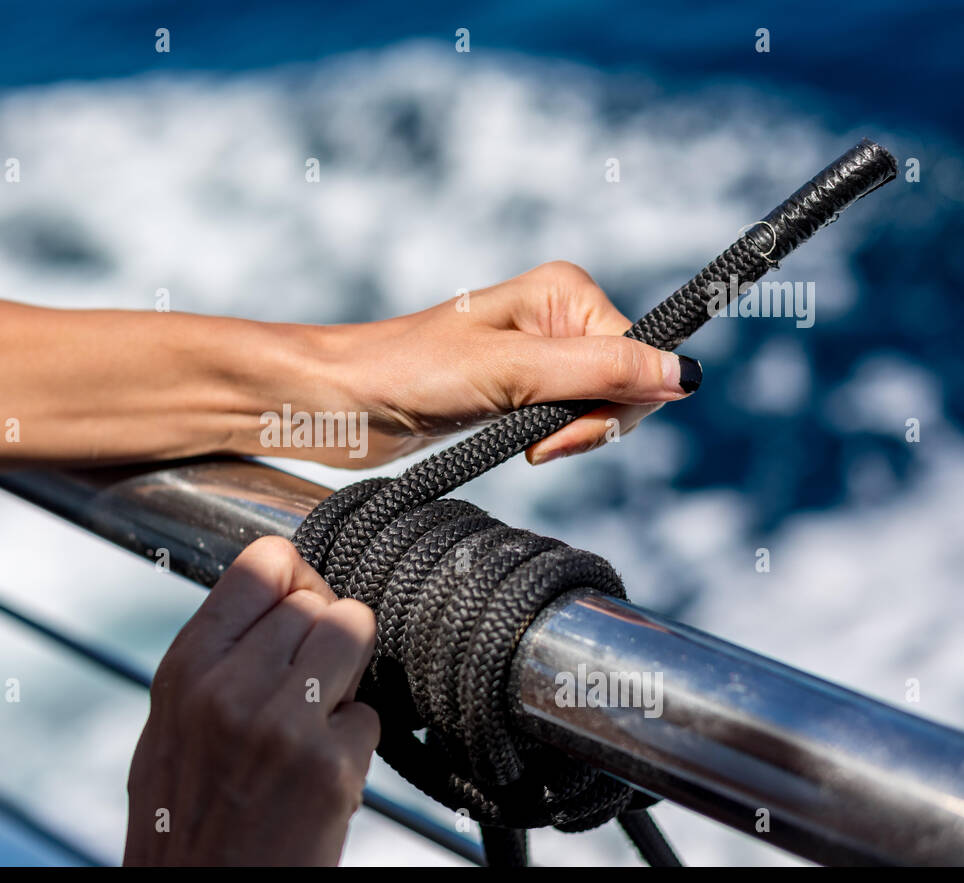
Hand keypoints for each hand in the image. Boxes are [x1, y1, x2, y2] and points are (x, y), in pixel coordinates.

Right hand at [123, 537, 379, 865]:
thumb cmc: (182, 824)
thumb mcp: (169, 725)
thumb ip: (215, 658)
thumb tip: (273, 590)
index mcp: (186, 670)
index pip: (261, 565)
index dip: (294, 574)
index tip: (300, 597)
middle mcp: (231, 687)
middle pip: (315, 599)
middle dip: (322, 632)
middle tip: (310, 677)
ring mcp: (283, 724)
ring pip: (352, 630)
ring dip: (349, 668)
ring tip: (322, 709)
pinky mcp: (330, 767)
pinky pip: (370, 713)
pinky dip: (355, 741)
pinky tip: (321, 772)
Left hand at [253, 260, 700, 468]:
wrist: (341, 399)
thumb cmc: (411, 372)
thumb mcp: (514, 372)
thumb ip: (602, 371)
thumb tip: (686, 376)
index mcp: (567, 292)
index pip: (640, 358)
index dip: (612, 407)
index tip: (557, 433)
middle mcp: (560, 318)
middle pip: (625, 385)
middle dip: (590, 425)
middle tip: (534, 444)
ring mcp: (540, 356)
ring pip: (598, 409)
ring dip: (567, 438)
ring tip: (514, 441)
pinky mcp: (517, 390)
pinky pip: (566, 422)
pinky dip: (549, 441)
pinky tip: (513, 443)